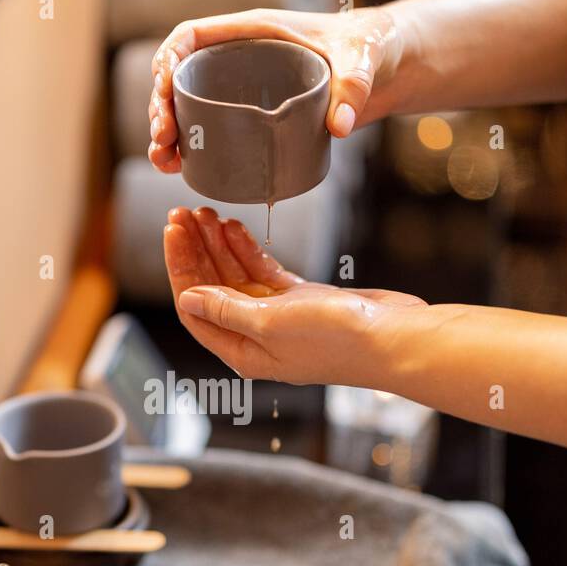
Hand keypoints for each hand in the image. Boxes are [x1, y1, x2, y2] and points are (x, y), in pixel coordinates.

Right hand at [149, 5, 402, 172]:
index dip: (169, 57)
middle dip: (162, 106)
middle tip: (164, 139)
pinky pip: (211, 131)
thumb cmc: (372, 46)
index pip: (193, 35)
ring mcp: (244, 91)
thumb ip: (355, 85)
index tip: (163, 87)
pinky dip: (191, 149)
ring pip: (190, 109)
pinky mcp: (255, 118)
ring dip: (169, 134)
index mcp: (254, 32)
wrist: (388, 68)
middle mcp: (241, 60)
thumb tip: (339, 126)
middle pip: (182, 78)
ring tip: (164, 162)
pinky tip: (179, 170)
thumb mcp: (364, 57)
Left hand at [163, 206, 425, 385]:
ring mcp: (279, 318)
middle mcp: (256, 338)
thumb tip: (187, 298)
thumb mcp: (270, 324)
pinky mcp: (301, 301)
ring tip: (205, 213)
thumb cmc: (338, 340)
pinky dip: (248, 250)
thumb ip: (226, 310)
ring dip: (219, 246)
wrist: (394, 338)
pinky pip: (263, 273)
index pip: (195, 309)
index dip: (180, 268)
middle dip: (195, 252)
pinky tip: (235, 228)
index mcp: (243, 352)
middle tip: (182, 215)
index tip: (173, 232)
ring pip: (236, 278)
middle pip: (212, 290)